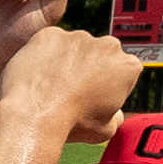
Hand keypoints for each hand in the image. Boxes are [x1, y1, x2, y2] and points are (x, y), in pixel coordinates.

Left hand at [0, 27, 142, 143]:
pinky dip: (45, 55)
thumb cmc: (72, 124)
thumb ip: (116, 116)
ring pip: (75, 48)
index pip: (123, 73)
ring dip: (68, 61)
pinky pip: (49, 44)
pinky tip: (39, 75)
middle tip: (73, 91)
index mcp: (128, 66)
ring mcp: (78, 37)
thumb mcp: (106, 130)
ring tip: (52, 86)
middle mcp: (107, 45)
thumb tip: (114, 114)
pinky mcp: (50, 34)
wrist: (35, 114)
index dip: (110, 87)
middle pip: (101, 55)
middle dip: (92, 68)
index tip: (97, 98)